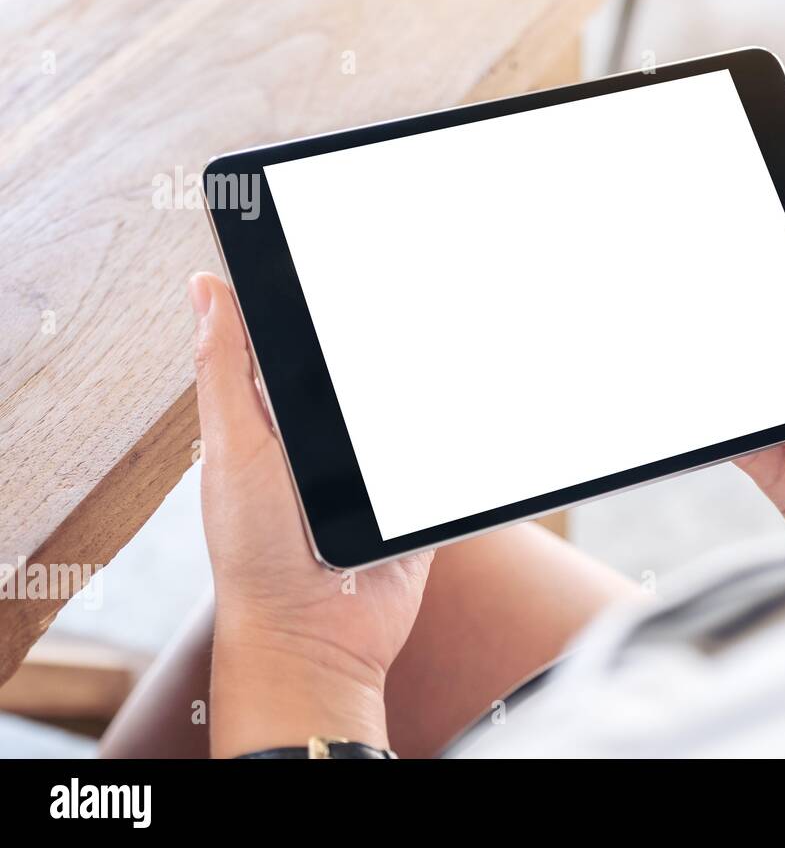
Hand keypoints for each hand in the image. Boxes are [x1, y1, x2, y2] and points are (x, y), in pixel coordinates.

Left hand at [188, 272, 432, 755]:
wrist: (318, 637)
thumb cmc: (257, 554)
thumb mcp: (234, 447)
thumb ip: (226, 371)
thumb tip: (203, 288)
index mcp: (275, 419)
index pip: (296, 342)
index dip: (315, 299)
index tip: (338, 253)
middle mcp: (325, 439)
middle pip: (363, 368)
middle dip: (384, 339)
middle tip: (419, 289)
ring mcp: (374, 470)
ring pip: (409, 407)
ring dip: (426, 387)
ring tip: (458, 335)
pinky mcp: (415, 499)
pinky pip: (445, 457)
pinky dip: (457, 437)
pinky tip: (476, 402)